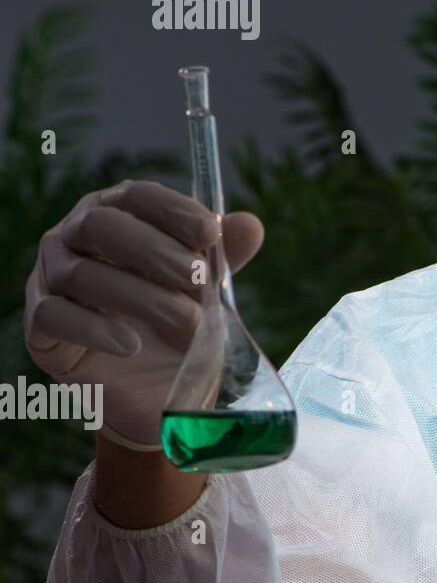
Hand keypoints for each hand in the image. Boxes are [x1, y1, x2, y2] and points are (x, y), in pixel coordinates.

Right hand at [23, 180, 263, 449]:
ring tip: (186, 321)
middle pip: (100, 225)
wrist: (161, 387)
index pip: (137, 195)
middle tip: (197, 279)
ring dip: (140, 297)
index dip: (173, 210)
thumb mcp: (208, 288)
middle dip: (154, 250)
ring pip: (80, 274)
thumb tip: (250, 225)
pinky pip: (53, 316)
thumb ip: (224, 256)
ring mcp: (49, 279)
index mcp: (117, 213)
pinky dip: (96, 329)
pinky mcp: (39, 325)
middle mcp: (74, 237)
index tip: (211, 235)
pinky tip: (132, 344)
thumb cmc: (180, 320)